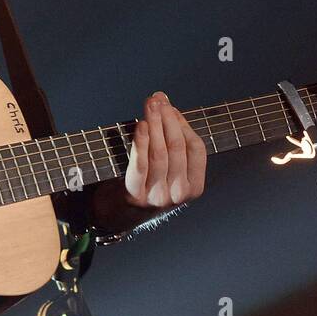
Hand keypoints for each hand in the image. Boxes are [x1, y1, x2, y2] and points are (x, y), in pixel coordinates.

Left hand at [95, 90, 206, 225]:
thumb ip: (170, 139)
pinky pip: (140, 165)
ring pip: (160, 153)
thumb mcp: (168, 170)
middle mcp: (179, 194)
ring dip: (155, 125)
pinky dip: (141, 143)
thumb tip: (164, 102)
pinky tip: (141, 125)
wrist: (120, 215)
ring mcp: (157, 197)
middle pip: (177, 148)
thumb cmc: (147, 184)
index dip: (183, 124)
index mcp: (194, 187)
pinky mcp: (135, 196)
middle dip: (167, 119)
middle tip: (158, 100)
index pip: (196, 149)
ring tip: (150, 106)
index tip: (171, 107)